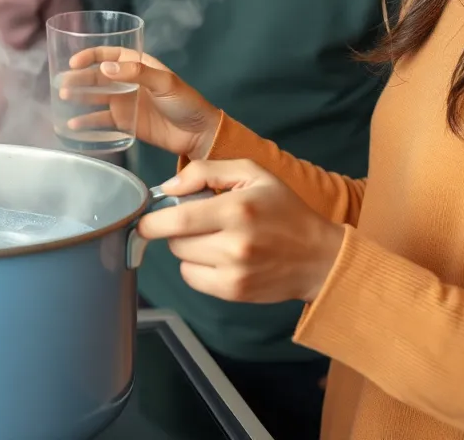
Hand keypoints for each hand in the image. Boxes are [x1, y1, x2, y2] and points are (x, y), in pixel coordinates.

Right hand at [59, 47, 220, 157]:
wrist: (198, 135)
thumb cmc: (186, 103)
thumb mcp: (165, 83)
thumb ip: (137, 74)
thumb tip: (105, 69)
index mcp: (138, 65)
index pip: (109, 55)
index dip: (90, 56)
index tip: (74, 62)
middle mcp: (128, 82)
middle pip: (97, 76)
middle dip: (78, 78)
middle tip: (62, 84)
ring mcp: (125, 102)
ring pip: (95, 97)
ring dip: (78, 97)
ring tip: (62, 99)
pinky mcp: (124, 122)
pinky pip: (100, 120)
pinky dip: (86, 122)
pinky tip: (73, 125)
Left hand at [138, 158, 344, 302]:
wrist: (319, 257)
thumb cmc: (284, 209)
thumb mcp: (252, 173)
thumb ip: (205, 171)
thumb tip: (168, 188)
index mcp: (237, 210)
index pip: (177, 219)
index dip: (152, 220)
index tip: (145, 217)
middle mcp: (235, 244)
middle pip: (175, 240)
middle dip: (174, 229)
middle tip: (194, 220)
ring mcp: (234, 272)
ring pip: (181, 260)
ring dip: (186, 247)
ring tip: (212, 237)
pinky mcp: (234, 292)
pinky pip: (192, 279)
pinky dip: (195, 267)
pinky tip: (217, 256)